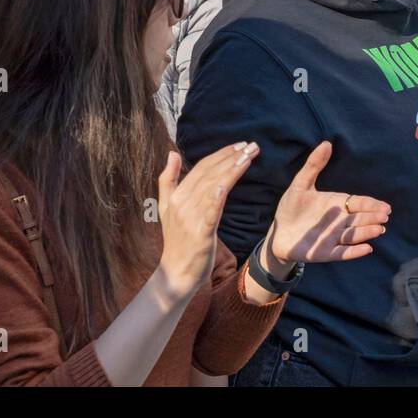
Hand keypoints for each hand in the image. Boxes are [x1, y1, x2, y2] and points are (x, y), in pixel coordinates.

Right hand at [157, 143, 258, 301]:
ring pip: (213, 188)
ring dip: (232, 170)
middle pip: (209, 174)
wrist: (176, 272)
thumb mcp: (166, 208)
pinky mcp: (200, 234)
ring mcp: (190, 219)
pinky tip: (225, 185)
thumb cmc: (176, 240)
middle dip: (231, 157)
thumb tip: (172, 153)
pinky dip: (216, 198)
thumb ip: (168, 180)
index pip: (201, 168)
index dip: (221, 154)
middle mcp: (182, 204)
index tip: (240, 144)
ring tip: (249, 156)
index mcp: (176, 196)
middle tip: (251, 145)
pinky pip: (209, 212)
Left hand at [264, 142, 391, 276]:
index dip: (372, 205)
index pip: (359, 203)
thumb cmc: (291, 208)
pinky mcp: (326, 253)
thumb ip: (314, 165)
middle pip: (360, 219)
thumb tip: (327, 142)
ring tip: (379, 230)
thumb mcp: (301, 184)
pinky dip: (355, 252)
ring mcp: (334, 238)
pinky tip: (367, 249)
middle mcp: (339, 221)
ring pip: (354, 235)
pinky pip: (343, 253)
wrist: (277, 233)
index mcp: (337, 204)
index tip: (385, 206)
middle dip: (372, 218)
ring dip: (367, 233)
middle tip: (384, 216)